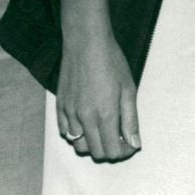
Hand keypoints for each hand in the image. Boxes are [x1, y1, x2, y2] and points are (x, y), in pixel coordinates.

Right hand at [56, 29, 140, 161]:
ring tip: (101, 128)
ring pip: (78, 145)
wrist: (86, 41)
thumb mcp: (128, 89)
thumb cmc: (111, 61)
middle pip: (96, 153)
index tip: (128, 142)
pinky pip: (64, 131)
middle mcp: (84, 118)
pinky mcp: (60, 105)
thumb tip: (134, 144)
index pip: (112, 152)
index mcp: (105, 115)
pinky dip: (75, 133)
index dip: (124, 151)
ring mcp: (69, 112)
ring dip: (92, 142)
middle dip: (109, 149)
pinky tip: (85, 120)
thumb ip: (130, 120)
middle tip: (117, 135)